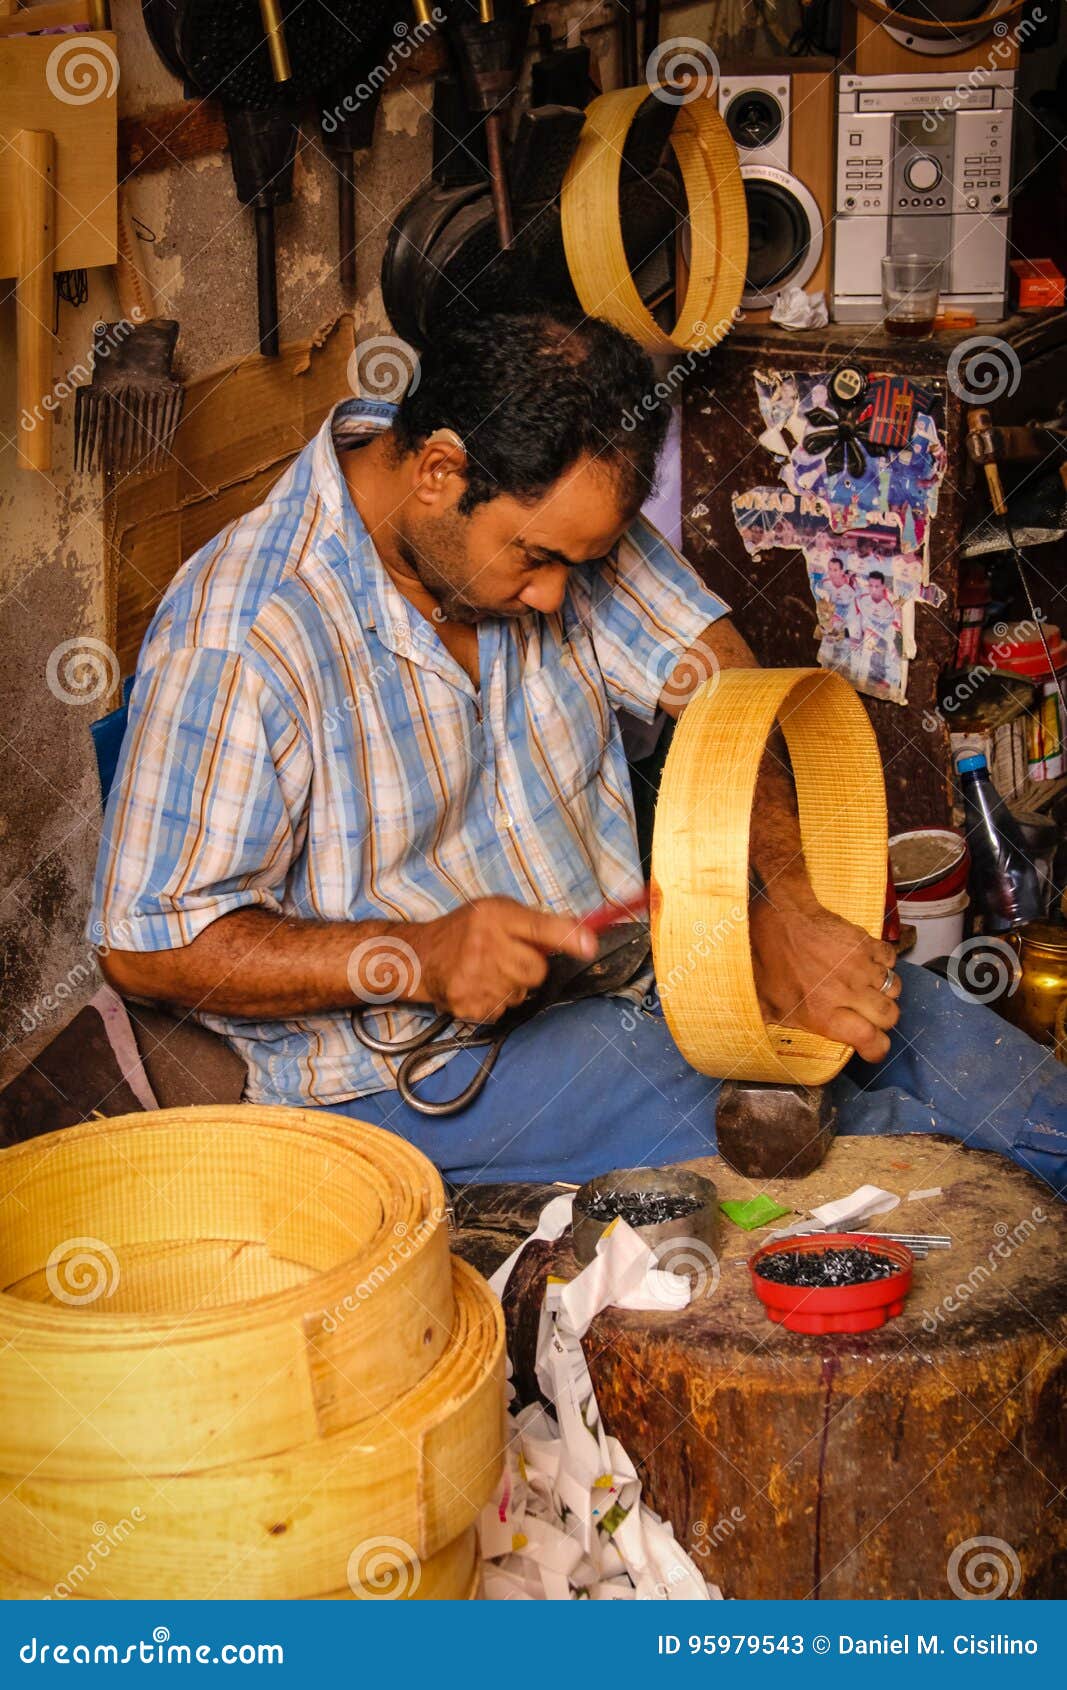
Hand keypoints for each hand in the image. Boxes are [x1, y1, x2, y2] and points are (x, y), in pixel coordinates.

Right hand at [410, 897, 595, 1024]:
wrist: (421, 957)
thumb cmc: (466, 930)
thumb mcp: (497, 911)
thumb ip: (534, 923)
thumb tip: (582, 935)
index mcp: (495, 916)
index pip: (538, 928)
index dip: (566, 938)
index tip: (589, 946)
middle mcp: (485, 945)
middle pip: (537, 971)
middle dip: (530, 968)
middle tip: (509, 958)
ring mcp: (474, 978)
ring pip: (521, 994)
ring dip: (512, 987)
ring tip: (488, 972)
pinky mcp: (469, 1004)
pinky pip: (503, 1011)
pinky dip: (496, 1003)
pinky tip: (479, 987)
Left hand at [749, 896, 900, 1063]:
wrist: (778, 916)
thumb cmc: (769, 960)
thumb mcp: (766, 1004)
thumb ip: (776, 1029)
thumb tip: (769, 1051)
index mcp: (822, 1012)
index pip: (869, 1039)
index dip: (877, 1049)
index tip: (873, 1047)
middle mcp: (846, 991)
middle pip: (889, 1016)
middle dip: (883, 1021)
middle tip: (869, 1017)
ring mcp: (859, 965)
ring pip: (894, 989)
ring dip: (884, 993)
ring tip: (867, 990)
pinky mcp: (865, 943)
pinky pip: (891, 960)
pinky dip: (884, 965)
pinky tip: (868, 967)